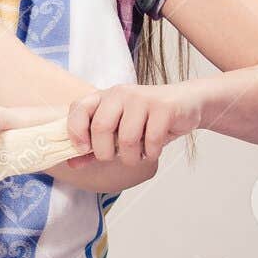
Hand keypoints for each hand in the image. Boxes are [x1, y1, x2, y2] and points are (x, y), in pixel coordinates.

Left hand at [65, 84, 201, 167]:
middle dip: (105, 153)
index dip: (75, 132)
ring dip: (132, 157)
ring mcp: (142, 98)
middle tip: (116, 156)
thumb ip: (93, 146)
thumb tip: (71, 164)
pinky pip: (151, 140)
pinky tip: (153, 150)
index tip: (83, 149)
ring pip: (127, 139)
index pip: (78, 109)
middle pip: (101, 127)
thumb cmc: (146, 121)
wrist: (186, 104)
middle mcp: (120, 93)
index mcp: (104, 97)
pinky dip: (151, 153)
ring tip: (138, 154)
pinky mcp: (164, 107)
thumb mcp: (118, 131)